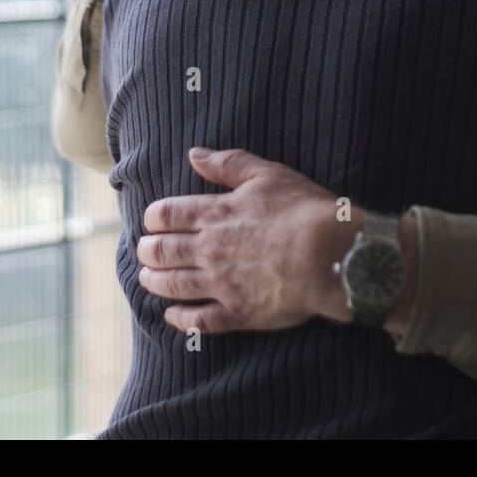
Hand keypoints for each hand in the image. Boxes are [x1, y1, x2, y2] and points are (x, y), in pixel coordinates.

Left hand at [136, 147, 360, 334]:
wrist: (332, 254)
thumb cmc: (303, 210)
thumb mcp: (267, 174)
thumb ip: (228, 164)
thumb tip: (194, 154)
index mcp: (214, 213)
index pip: (165, 215)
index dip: (153, 218)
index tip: (152, 222)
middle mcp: (209, 250)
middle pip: (161, 251)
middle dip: (147, 250)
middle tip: (145, 251)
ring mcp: (221, 284)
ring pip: (172, 285)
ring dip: (154, 281)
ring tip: (147, 279)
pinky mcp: (237, 313)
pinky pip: (198, 321)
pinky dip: (179, 319)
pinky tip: (172, 315)